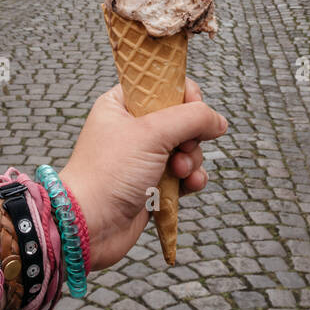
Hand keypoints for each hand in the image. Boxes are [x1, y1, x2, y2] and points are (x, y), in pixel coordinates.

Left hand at [61, 78, 227, 270]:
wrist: (90, 224)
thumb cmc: (110, 172)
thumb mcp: (152, 133)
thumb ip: (192, 118)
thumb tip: (219, 121)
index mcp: (123, 104)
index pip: (163, 85)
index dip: (184, 95)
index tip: (193, 108)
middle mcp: (132, 128)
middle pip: (182, 118)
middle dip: (191, 135)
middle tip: (181, 147)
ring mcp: (143, 157)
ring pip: (187, 148)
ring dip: (191, 160)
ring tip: (178, 172)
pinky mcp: (153, 183)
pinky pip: (184, 174)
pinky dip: (191, 179)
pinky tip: (188, 186)